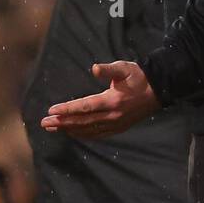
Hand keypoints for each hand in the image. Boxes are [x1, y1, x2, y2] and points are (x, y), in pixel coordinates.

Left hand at [41, 61, 159, 138]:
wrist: (159, 90)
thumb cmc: (139, 76)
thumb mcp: (124, 68)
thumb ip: (108, 69)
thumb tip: (94, 68)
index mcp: (112, 101)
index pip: (84, 107)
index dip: (67, 109)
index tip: (51, 110)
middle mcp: (113, 116)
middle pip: (82, 121)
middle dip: (62, 122)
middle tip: (44, 122)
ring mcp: (116, 124)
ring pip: (88, 130)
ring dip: (69, 129)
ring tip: (53, 128)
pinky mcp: (119, 128)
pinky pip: (97, 134)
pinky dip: (83, 134)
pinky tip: (72, 132)